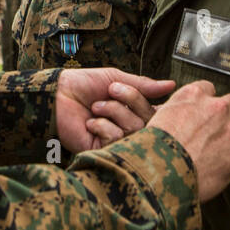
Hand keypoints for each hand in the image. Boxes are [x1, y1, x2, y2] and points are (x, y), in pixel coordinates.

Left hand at [55, 68, 174, 153]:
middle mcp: (128, 126)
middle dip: (129, 101)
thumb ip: (144, 85)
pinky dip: (103, 126)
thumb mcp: (116, 78)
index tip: (138, 93)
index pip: (157, 113)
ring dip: (112, 112)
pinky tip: (90, 123)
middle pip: (148, 121)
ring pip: (133, 130)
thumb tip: (172, 85)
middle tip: (110, 91)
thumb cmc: (82, 85)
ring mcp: (116, 140)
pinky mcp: (103, 150)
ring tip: (95, 107)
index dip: (152, 104)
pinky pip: (117, 140)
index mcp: (133, 110)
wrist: (57, 95)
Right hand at [149, 80, 229, 202]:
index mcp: (193, 95)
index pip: (209, 89)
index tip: (204, 113)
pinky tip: (218, 170)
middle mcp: (216, 107)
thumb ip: (177, 112)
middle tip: (222, 129)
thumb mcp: (159, 118)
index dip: (206, 103)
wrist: (162, 174)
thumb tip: (181, 118)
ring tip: (220, 154)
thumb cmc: (153, 149)